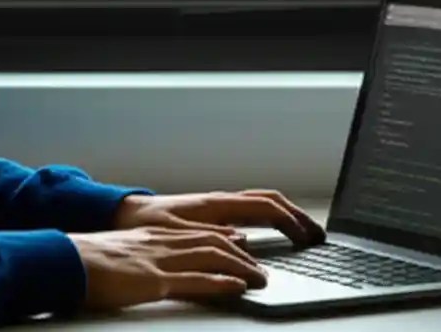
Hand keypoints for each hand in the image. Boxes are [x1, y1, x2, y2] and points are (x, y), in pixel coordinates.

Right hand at [67, 227, 267, 310]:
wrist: (63, 261)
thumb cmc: (84, 262)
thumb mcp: (120, 252)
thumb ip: (140, 255)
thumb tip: (148, 266)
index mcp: (153, 236)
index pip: (199, 234)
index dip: (226, 240)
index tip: (243, 247)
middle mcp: (161, 242)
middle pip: (213, 242)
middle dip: (242, 256)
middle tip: (260, 269)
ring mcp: (158, 260)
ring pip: (211, 257)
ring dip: (241, 267)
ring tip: (259, 279)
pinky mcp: (152, 280)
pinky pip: (194, 280)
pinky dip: (220, 282)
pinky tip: (236, 287)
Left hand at [114, 190, 325, 246]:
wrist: (125, 214)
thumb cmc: (147, 222)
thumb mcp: (177, 233)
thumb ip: (210, 236)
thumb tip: (244, 240)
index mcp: (217, 203)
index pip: (265, 206)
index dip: (291, 220)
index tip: (307, 237)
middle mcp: (222, 201)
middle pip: (271, 201)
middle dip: (297, 215)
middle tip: (316, 235)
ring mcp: (219, 205)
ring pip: (262, 204)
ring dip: (286, 217)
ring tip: (303, 234)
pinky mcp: (213, 214)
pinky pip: (250, 211)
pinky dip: (270, 219)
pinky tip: (274, 234)